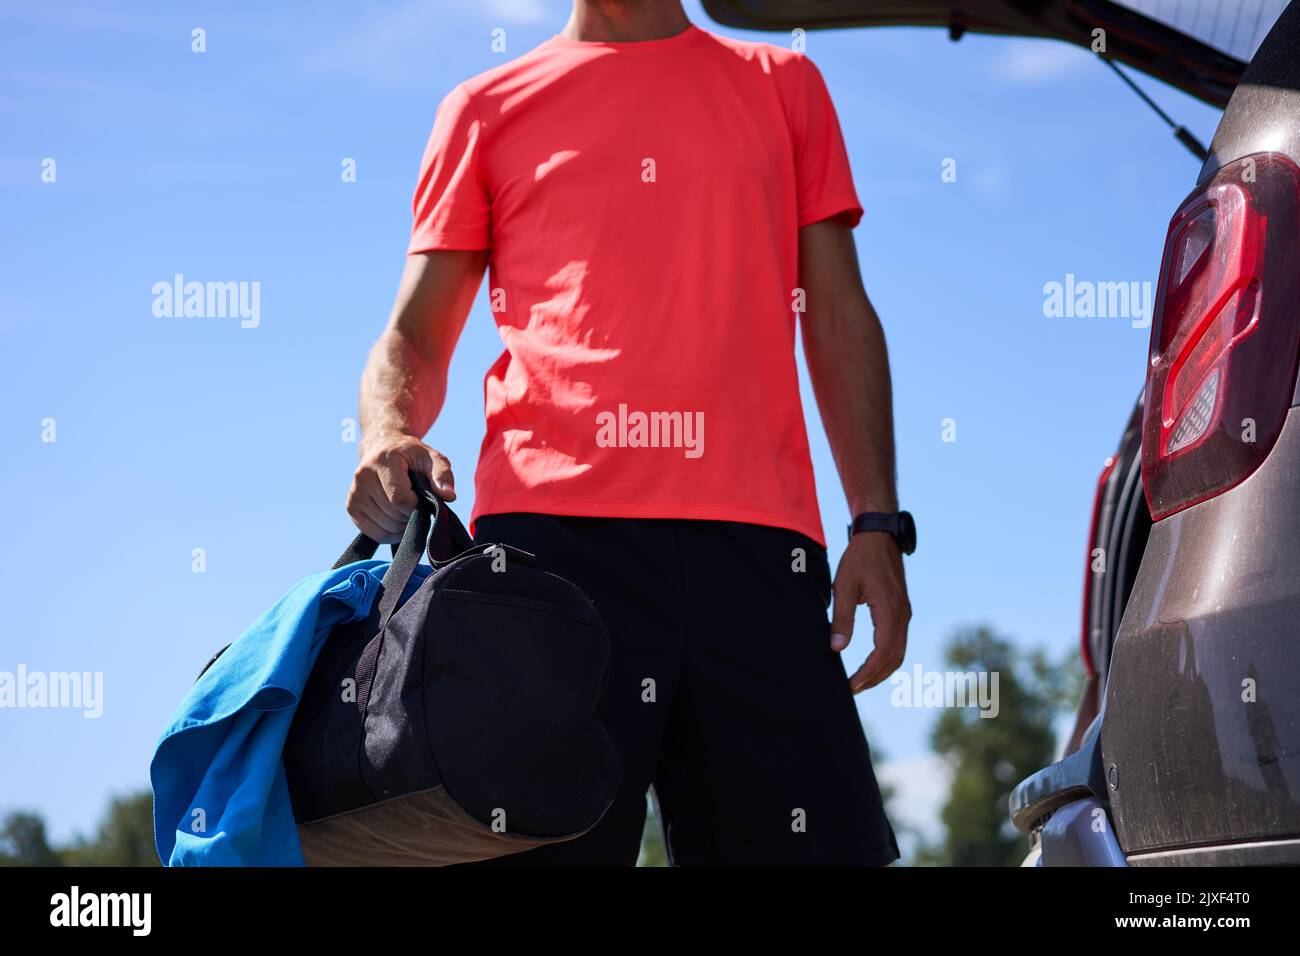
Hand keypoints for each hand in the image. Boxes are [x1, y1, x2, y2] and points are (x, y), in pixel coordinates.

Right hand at [346, 431, 454, 542]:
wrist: (384, 448)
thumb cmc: (411, 456)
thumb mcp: (431, 457)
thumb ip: (442, 474)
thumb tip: (449, 496)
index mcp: (383, 461)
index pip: (400, 500)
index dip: (417, 507)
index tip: (422, 500)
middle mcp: (363, 476)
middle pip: (393, 515)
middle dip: (411, 516)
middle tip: (416, 504)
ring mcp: (354, 492)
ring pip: (385, 527)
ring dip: (402, 526)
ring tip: (406, 509)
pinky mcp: (351, 507)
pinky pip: (375, 534)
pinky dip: (390, 534)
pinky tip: (397, 519)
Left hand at [830, 531, 910, 693]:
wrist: (880, 536)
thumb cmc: (859, 559)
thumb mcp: (844, 587)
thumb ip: (842, 618)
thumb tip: (836, 648)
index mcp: (889, 610)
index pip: (883, 652)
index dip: (867, 673)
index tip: (851, 685)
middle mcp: (902, 615)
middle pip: (894, 658)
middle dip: (874, 677)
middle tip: (853, 689)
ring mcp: (904, 613)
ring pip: (899, 652)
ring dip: (882, 670)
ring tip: (860, 681)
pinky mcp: (902, 610)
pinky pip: (898, 641)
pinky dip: (887, 657)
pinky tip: (871, 662)